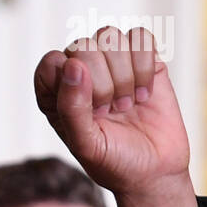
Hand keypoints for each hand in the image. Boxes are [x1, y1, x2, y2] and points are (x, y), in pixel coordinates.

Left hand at [34, 27, 195, 206]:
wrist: (154, 172)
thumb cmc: (114, 163)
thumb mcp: (86, 145)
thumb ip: (71, 108)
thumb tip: (72, 64)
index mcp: (56, 94)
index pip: (52, 63)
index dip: (72, 83)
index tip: (91, 113)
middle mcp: (81, 73)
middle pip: (83, 45)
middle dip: (102, 82)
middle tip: (111, 112)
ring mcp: (112, 63)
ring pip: (110, 35)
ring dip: (124, 75)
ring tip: (127, 105)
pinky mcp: (142, 58)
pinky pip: (141, 36)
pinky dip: (145, 66)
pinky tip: (145, 92)